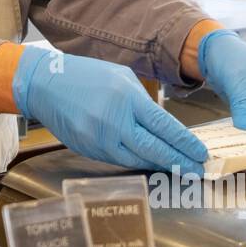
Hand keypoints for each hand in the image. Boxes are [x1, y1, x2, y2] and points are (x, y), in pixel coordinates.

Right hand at [11, 48, 207, 173]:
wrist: (44, 85)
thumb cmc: (85, 76)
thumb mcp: (121, 77)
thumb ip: (142, 102)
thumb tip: (162, 125)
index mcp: (126, 99)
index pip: (164, 126)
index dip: (185, 143)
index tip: (201, 153)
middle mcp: (114, 122)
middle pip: (154, 149)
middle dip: (179, 161)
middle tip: (199, 171)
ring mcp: (99, 139)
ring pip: (137, 159)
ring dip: (160, 165)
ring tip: (179, 169)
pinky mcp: (88, 149)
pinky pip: (119, 160)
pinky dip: (137, 162)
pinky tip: (151, 163)